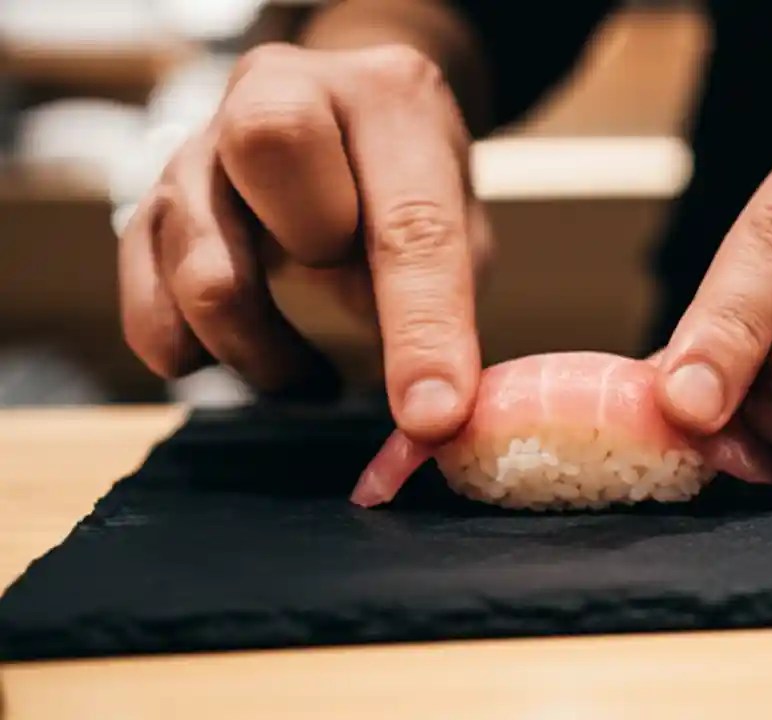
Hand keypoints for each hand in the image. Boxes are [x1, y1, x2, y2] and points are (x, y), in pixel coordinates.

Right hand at [118, 43, 490, 442]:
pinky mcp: (153, 200)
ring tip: (305, 374)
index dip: (424, 328)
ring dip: (253, 340)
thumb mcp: (458, 221)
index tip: (432, 417)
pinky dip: (187, 347)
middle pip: (268, 143)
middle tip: (343, 285)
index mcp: (390, 97)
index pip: (410, 217)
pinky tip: (241, 363)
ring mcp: (203, 143)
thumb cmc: (409, 183)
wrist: (342, 119)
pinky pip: (146, 290)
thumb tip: (422, 408)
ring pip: (197, 245)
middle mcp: (284, 92)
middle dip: (313, 240)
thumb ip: (443, 295)